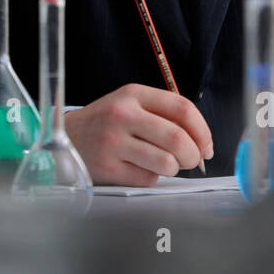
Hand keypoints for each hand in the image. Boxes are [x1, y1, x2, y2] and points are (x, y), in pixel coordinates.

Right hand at [63, 83, 213, 185]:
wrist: (66, 137)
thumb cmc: (107, 122)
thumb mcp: (130, 104)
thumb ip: (164, 115)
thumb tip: (203, 144)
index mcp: (134, 94)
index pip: (182, 108)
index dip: (203, 130)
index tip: (207, 146)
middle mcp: (123, 115)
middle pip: (178, 138)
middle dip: (193, 155)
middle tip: (191, 161)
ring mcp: (113, 142)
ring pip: (166, 163)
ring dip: (174, 169)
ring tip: (165, 165)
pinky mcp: (108, 167)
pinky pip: (147, 179)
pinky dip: (151, 178)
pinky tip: (139, 169)